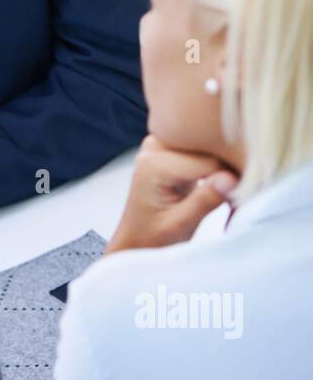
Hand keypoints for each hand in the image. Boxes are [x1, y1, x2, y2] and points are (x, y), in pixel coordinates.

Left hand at [106, 135, 238, 253]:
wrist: (137, 237)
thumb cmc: (154, 236)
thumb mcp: (180, 225)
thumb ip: (205, 200)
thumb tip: (232, 179)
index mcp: (154, 163)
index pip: (210, 162)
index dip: (233, 179)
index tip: (243, 198)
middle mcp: (156, 145)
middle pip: (211, 148)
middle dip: (229, 171)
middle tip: (238, 196)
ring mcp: (165, 142)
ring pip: (213, 147)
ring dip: (226, 168)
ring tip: (229, 193)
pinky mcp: (175, 146)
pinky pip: (207, 149)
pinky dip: (220, 167)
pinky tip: (222, 185)